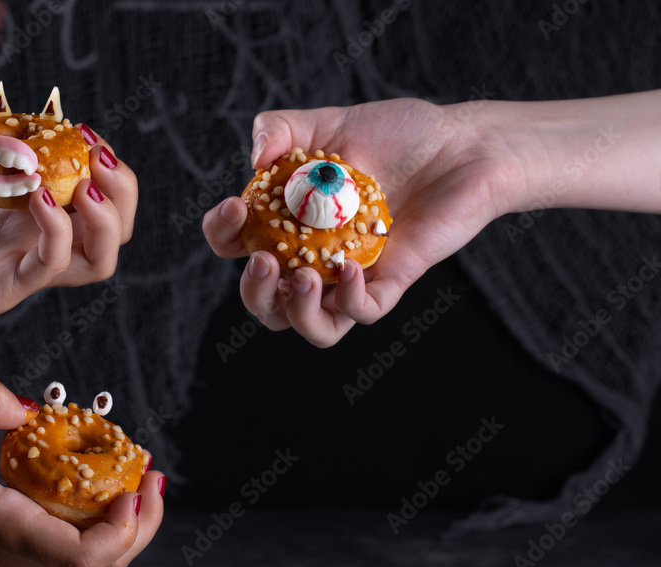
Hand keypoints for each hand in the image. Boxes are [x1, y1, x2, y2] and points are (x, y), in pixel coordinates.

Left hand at [0, 123, 137, 367]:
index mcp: (27, 208)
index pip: (89, 183)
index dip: (97, 155)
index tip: (78, 127)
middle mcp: (37, 237)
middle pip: (116, 221)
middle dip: (122, 183)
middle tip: (98, 155)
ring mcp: (27, 263)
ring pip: (101, 253)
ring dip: (108, 215)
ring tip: (86, 185)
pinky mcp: (9, 285)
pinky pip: (53, 262)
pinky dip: (57, 228)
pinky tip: (36, 197)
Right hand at [0, 379, 164, 566]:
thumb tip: (33, 408)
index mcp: (10, 530)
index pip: (86, 558)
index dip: (126, 528)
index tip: (135, 487)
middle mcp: (21, 554)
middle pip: (106, 563)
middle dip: (144, 523)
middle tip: (156, 477)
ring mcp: (18, 556)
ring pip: (93, 557)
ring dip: (125, 520)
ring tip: (138, 476)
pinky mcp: (13, 547)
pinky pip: (71, 542)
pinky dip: (97, 517)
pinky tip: (97, 480)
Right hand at [203, 98, 516, 346]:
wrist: (463, 144)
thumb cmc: (400, 134)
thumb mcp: (330, 122)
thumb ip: (281, 128)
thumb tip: (255, 160)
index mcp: (289, 222)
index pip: (236, 244)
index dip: (223, 234)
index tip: (238, 206)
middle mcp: (314, 256)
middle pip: (266, 302)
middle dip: (253, 291)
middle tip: (265, 259)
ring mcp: (351, 274)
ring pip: (311, 325)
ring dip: (295, 311)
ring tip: (303, 278)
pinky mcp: (390, 282)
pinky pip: (362, 313)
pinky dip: (350, 300)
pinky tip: (350, 268)